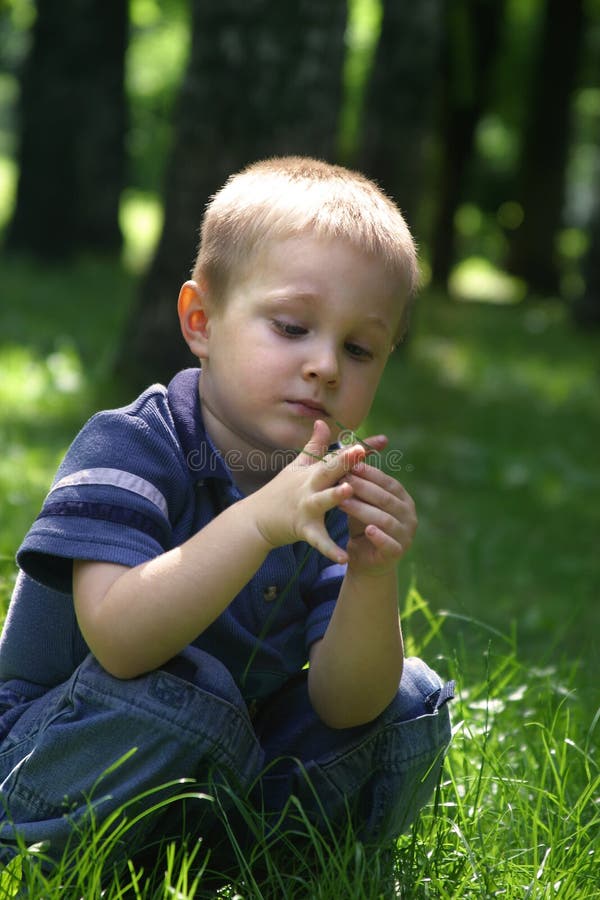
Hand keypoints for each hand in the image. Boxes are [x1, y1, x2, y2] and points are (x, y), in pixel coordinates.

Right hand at [247, 419, 365, 562]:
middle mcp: (309, 486)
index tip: (383, 441)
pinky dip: (330, 549)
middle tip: (360, 451)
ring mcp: (305, 507)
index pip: (338, 456)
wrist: (256, 520)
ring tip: (348, 492)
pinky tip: (344, 557)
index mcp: (312, 471)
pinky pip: (318, 540)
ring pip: (322, 501)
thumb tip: (322, 421)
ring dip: (334, 496)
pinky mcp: (302, 528)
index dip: (360, 448)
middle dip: (344, 461)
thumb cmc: (280, 492)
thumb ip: (313, 446)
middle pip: (328, 471)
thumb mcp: (296, 467)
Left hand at [338, 451, 416, 575]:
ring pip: (385, 519)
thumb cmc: (362, 525)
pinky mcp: (398, 552)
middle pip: (385, 498)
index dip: (369, 473)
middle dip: (363, 488)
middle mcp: (409, 514)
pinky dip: (380, 536)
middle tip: (342, 480)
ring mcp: (406, 534)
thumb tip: (346, 455)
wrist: (366, 560)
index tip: (350, 464)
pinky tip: (368, 530)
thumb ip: (359, 484)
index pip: (388, 482)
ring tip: (343, 503)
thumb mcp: (361, 502)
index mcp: (402, 499)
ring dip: (363, 510)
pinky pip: (390, 543)